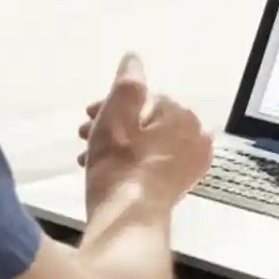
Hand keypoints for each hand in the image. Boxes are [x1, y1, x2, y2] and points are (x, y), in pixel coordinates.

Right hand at [79, 53, 212, 215]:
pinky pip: (152, 161)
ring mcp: (190, 163)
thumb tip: (134, 57)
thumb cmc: (119, 166)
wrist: (128, 222)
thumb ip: (127, 83)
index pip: (141, 98)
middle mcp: (195, 136)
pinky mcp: (180, 185)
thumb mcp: (116, 116)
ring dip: (117, 145)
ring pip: (146, 142)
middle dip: (112, 126)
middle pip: (145, 121)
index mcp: (182, 114)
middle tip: (84, 138)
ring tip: (88, 159)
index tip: (86, 118)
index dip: (109, 105)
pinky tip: (106, 171)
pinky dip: (131, 161)